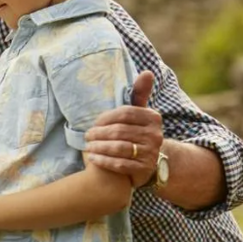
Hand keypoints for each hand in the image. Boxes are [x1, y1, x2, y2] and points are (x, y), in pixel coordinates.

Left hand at [85, 70, 162, 186]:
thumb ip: (139, 94)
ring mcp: (151, 153)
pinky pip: (120, 164)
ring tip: (87, 147)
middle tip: (87, 136)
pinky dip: (103, 161)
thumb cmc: (136, 131)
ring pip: (119, 148)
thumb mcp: (139, 113)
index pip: (124, 113)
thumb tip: (147, 72)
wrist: (148, 160)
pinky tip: (93, 159)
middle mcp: (155, 135)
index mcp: (153, 118)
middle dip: (99, 134)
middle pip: (119, 131)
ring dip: (99, 147)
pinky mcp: (144, 169)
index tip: (94, 123)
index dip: (105, 118)